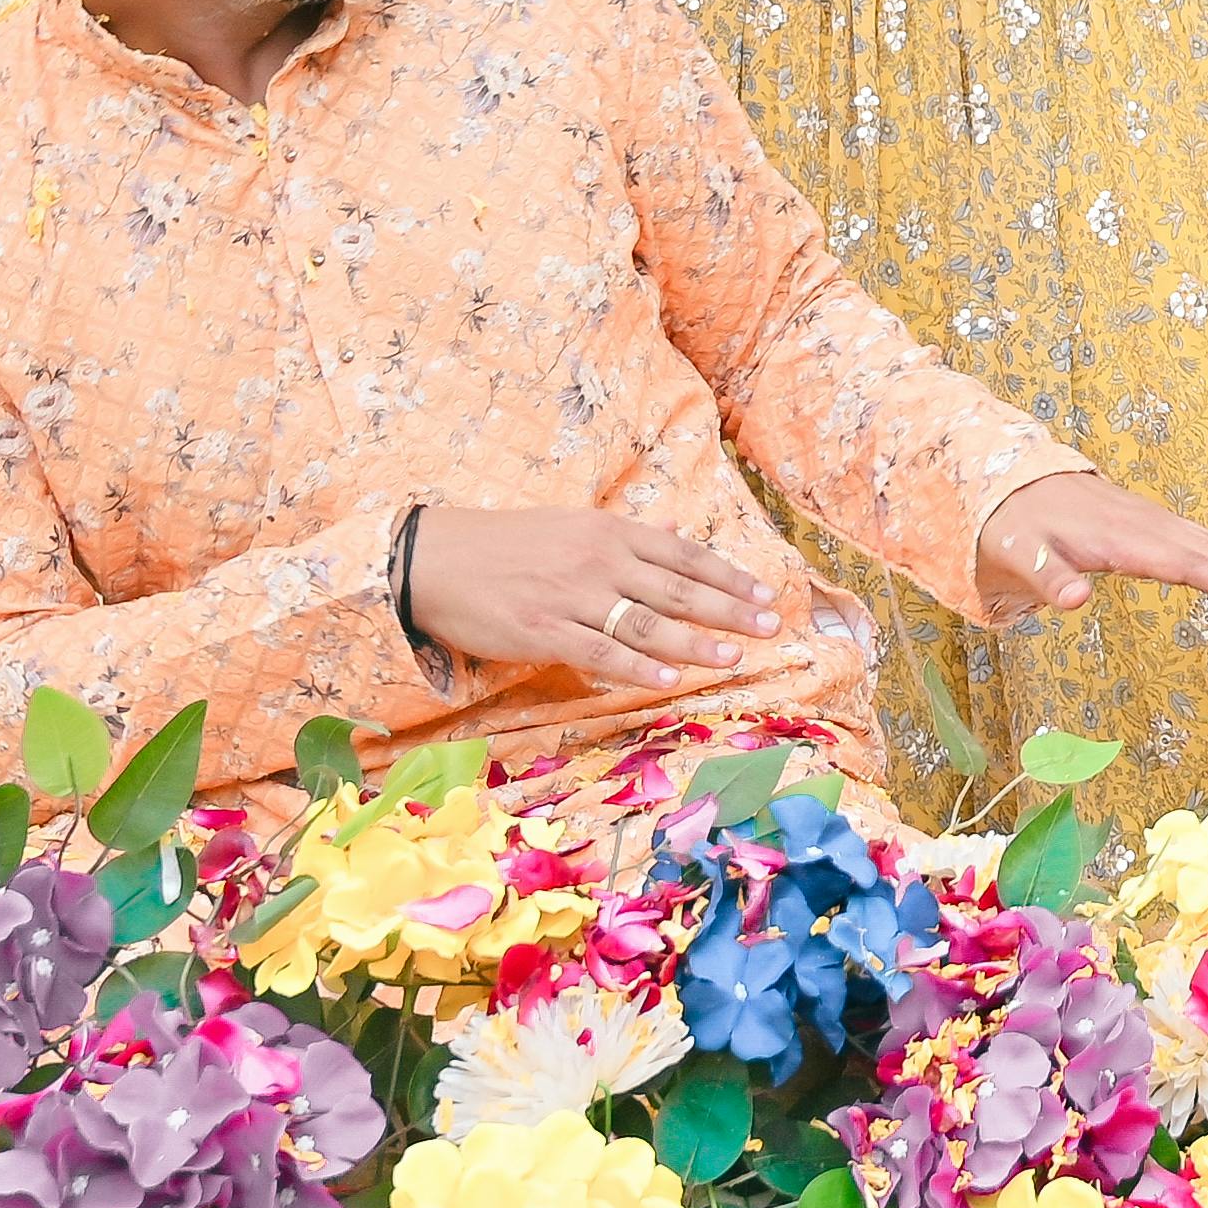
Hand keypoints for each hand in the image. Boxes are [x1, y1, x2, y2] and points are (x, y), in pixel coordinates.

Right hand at [401, 504, 786, 683]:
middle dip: (728, 610)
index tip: (766, 594)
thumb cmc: (507, 543)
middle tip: (771, 628)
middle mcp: (598, 560)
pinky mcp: (543, 631)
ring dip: (694, 643)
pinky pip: (600, 652)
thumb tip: (676, 528)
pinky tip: (670, 681)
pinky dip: (638, 668)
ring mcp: (572, 596)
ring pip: (646, 623)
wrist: (435, 558)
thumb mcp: (572, 525)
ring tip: (733, 659)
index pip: (684, 554)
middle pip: (677, 588)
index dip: (728, 576)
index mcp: (609, 531)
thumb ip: (627, 534)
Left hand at [975, 469, 1207, 621]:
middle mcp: (1144, 527)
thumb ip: (1047, 579)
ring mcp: (1150, 522)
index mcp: (1119, 539)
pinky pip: (1200, 540)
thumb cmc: (1013, 525)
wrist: (1009, 479)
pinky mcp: (1148, 523)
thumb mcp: (1017, 554)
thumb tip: (1075, 601)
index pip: (1183, 564)